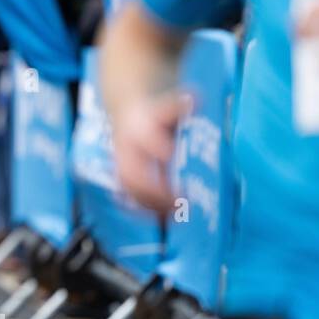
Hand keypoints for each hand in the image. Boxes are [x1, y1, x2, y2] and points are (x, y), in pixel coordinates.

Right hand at [110, 93, 189, 214]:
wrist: (128, 112)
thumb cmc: (155, 112)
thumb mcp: (168, 105)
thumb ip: (179, 106)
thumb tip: (195, 99)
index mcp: (137, 127)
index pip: (142, 136)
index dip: (153, 145)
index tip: (170, 154)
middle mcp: (126, 147)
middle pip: (131, 172)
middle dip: (153, 189)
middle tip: (180, 199)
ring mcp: (123, 163)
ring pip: (129, 188)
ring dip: (150, 203)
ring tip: (175, 213)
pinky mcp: (125, 177)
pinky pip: (131, 197)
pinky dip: (147, 210)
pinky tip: (166, 219)